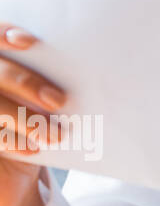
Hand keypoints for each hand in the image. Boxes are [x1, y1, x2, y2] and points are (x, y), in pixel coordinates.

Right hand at [0, 24, 65, 205]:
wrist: (20, 170)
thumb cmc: (45, 118)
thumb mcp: (50, 94)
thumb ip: (57, 74)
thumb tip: (103, 59)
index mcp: (2, 60)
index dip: (3, 35)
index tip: (29, 42)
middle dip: (24, 82)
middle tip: (58, 100)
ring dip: (24, 117)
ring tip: (55, 133)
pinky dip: (12, 140)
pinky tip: (34, 149)